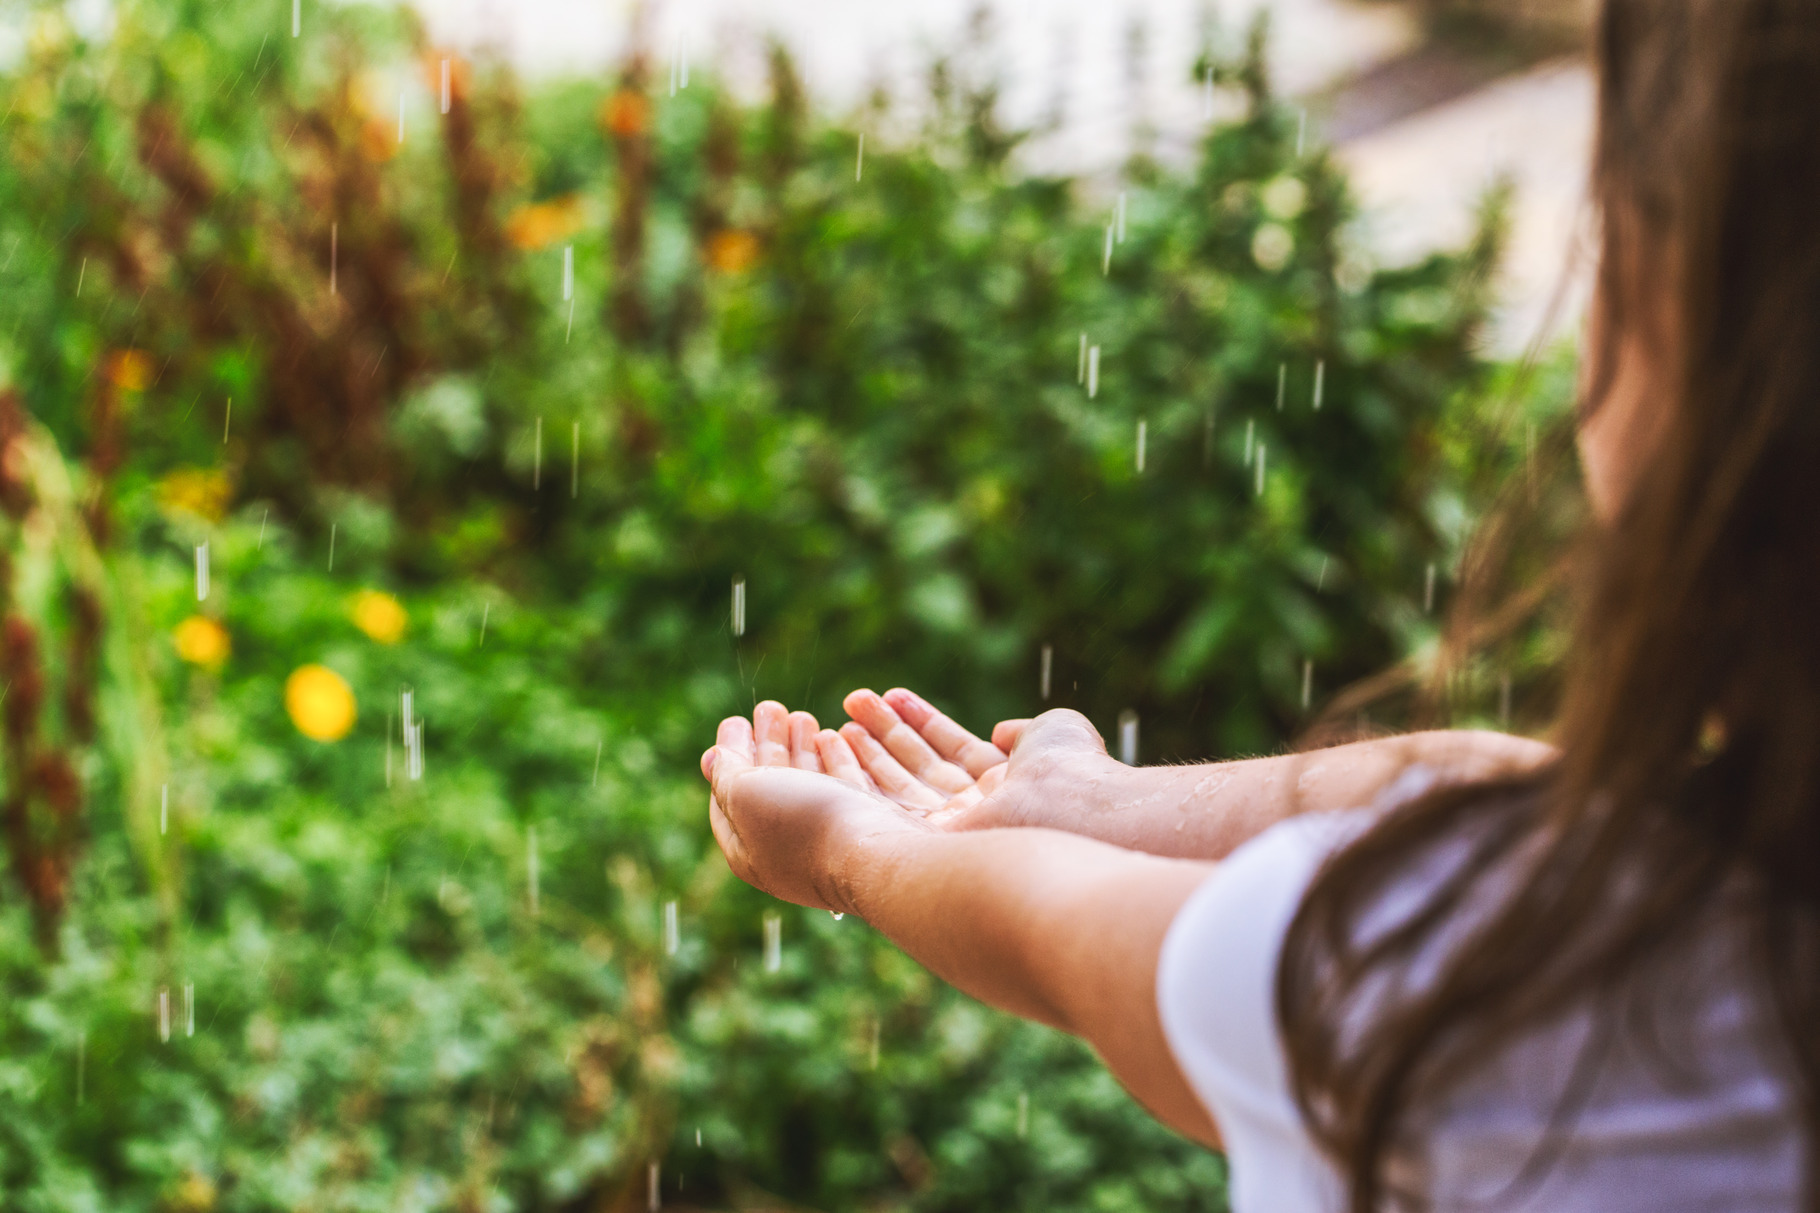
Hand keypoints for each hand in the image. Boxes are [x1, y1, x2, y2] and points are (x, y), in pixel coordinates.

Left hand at [700, 701, 929, 911]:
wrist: (879, 853)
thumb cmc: (804, 825)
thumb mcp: (745, 794)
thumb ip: (725, 773)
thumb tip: (712, 759)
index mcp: (751, 853)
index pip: (728, 801)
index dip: (728, 759)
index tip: (735, 723)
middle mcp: (789, 851)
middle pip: (771, 789)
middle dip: (768, 746)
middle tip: (771, 708)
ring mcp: (830, 840)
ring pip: (810, 785)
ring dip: (801, 746)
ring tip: (801, 715)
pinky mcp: (865, 827)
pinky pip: (844, 787)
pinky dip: (834, 758)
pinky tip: (833, 735)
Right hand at [840, 688, 1121, 832]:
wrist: (1069, 808)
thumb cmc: (1072, 768)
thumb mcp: (1051, 732)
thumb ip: (1022, 731)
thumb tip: (1002, 731)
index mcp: (1001, 783)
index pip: (951, 749)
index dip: (920, 722)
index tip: (889, 696)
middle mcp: (970, 810)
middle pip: (918, 767)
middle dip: (884, 735)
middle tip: (851, 702)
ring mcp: (945, 828)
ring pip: (895, 785)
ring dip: (864, 751)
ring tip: (835, 721)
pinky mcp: (921, 839)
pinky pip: (879, 801)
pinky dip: (853, 773)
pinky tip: (834, 742)